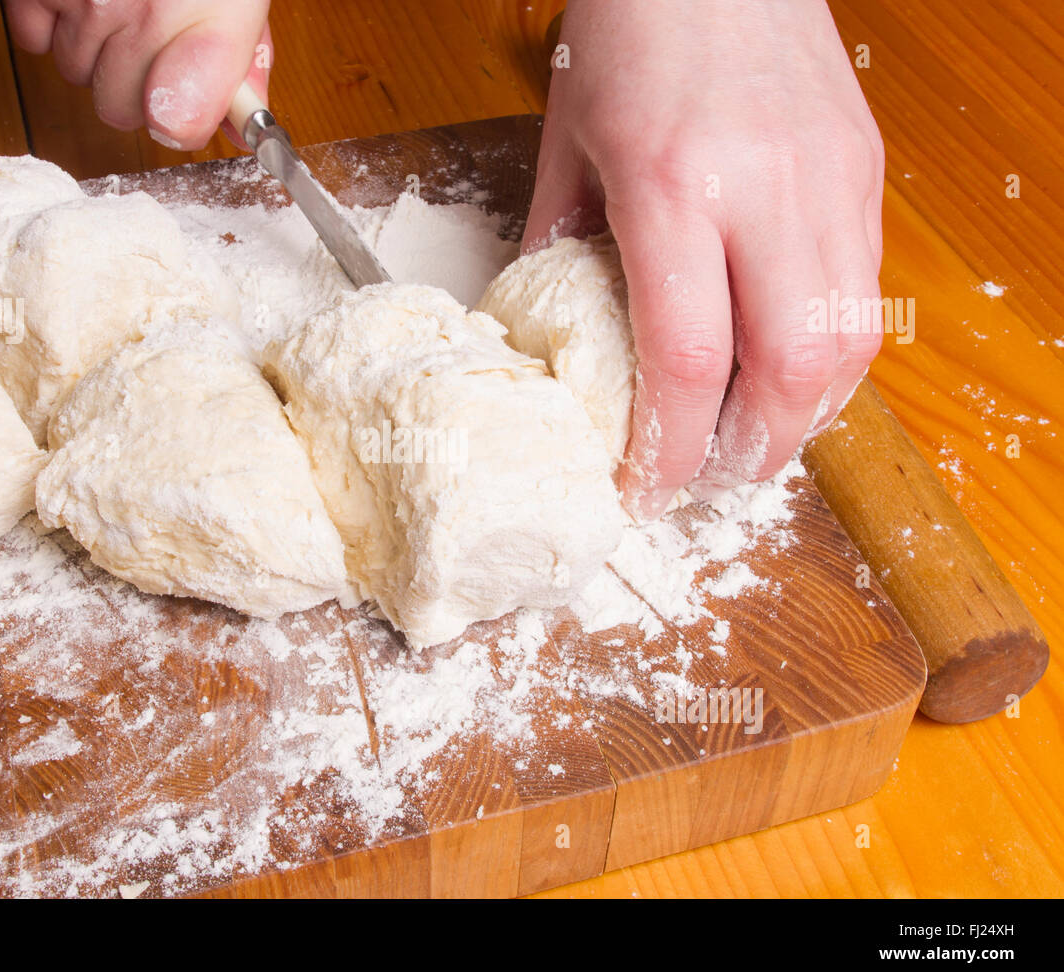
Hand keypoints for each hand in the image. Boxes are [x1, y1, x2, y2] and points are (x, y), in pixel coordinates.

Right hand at [5, 0, 271, 149]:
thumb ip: (245, 62)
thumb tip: (241, 126)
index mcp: (208, 18)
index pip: (178, 121)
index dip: (181, 121)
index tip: (186, 105)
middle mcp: (139, 8)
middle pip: (121, 110)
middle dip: (136, 85)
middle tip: (153, 38)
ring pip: (76, 76)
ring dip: (94, 50)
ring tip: (119, 2)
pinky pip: (32, 39)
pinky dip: (51, 22)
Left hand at [525, 0, 884, 518]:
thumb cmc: (631, 28)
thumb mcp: (567, 143)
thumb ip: (556, 248)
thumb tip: (544, 341)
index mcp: (672, 185)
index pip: (687, 360)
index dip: (666, 449)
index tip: (641, 488)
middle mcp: (766, 191)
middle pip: (790, 374)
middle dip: (750, 453)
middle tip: (705, 477)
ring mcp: (831, 181)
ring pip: (848, 346)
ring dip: (801, 414)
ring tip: (747, 433)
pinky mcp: (864, 173)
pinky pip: (862, 296)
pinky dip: (826, 354)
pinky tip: (781, 363)